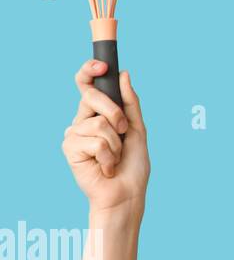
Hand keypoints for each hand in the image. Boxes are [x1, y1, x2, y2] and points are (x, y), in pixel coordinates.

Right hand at [61, 60, 148, 219]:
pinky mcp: (69, 149)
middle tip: (124, 132)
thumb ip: (130, 103)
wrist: (126, 193)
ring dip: (116, 143)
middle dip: (115, 113)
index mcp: (97, 114)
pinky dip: (109, 156)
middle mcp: (82, 121)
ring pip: (99, 123)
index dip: (89, 71)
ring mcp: (73, 134)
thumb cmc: (132, 164)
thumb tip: (124, 74)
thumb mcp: (137, 128)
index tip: (100, 65)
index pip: (87, 86)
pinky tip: (107, 167)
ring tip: (115, 157)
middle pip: (91, 96)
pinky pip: (96, 142)